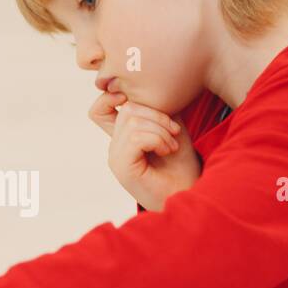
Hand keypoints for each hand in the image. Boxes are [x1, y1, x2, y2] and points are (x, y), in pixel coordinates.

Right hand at [89, 91, 201, 211]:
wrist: (188, 197)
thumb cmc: (182, 168)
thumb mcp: (171, 130)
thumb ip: (158, 110)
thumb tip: (147, 90)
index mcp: (123, 139)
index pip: (100, 110)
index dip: (112, 97)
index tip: (140, 102)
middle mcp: (114, 148)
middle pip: (127, 109)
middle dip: (157, 115)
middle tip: (173, 134)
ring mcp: (115, 158)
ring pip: (132, 121)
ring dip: (160, 130)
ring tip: (171, 146)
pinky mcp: (122, 167)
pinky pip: (136, 137)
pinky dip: (157, 140)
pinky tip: (166, 151)